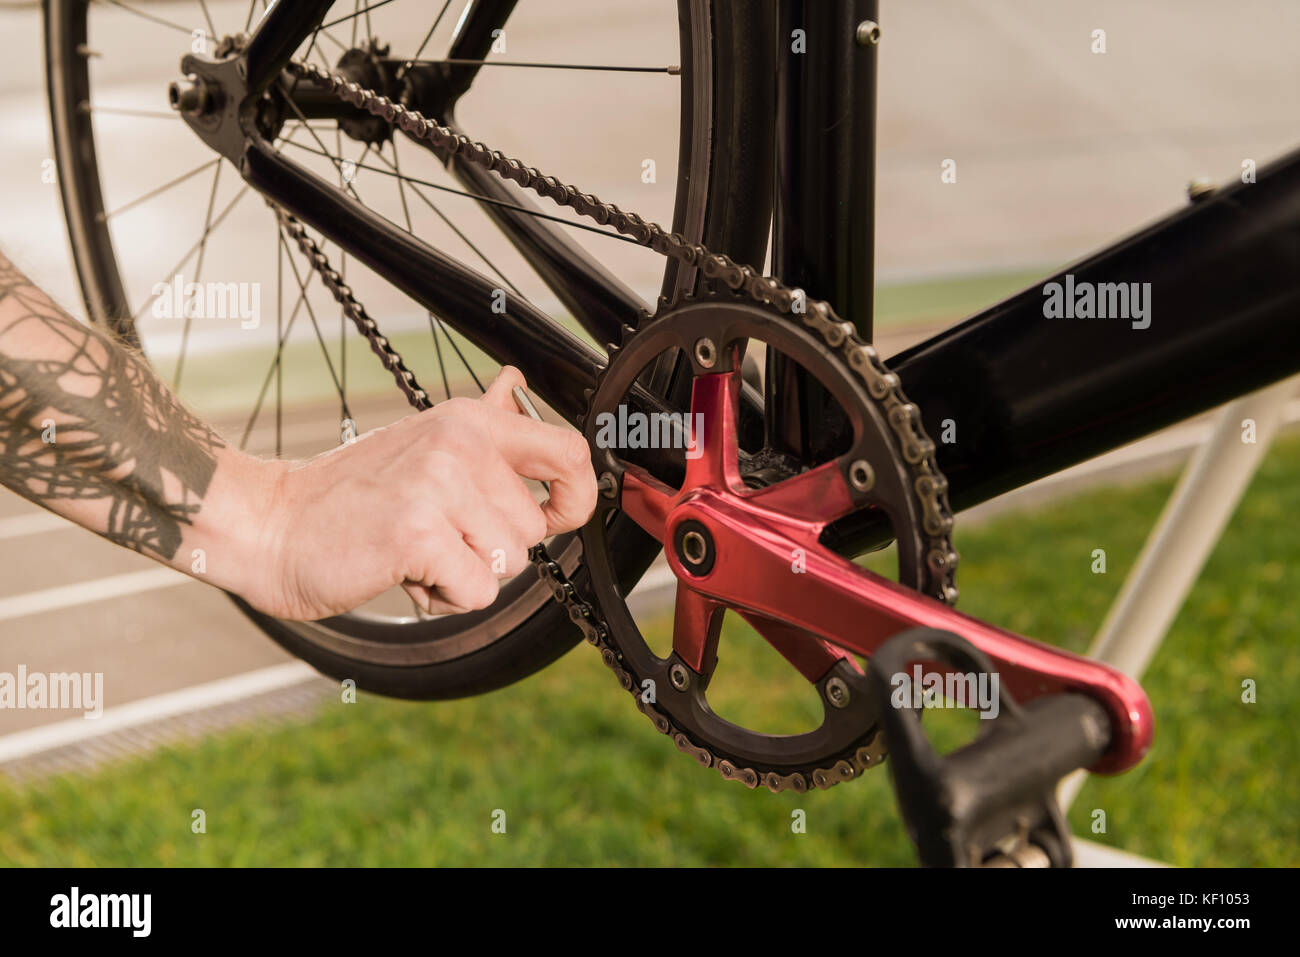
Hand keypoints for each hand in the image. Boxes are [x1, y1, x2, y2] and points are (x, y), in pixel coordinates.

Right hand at [251, 367, 596, 620]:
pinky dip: (442, 597)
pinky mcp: (417, 533)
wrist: (270, 525)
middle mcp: (460, 446)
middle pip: (532, 530)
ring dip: (463, 575)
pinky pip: (475, 591)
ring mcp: (438, 487)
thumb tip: (516, 383)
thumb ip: (481, 423)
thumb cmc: (348, 496)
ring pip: (506, 565)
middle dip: (489, 550)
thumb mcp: (422, 443)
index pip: (568, 451)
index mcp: (469, 423)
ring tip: (415, 551)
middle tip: (435, 536)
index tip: (554, 517)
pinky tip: (404, 572)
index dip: (575, 497)